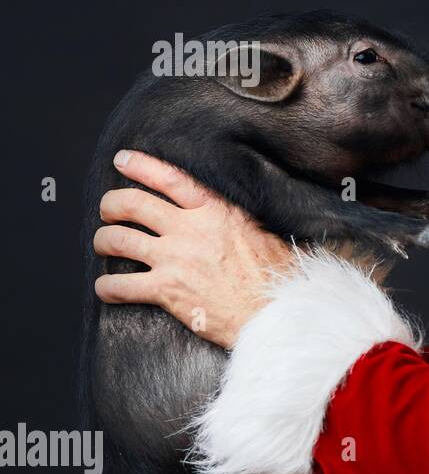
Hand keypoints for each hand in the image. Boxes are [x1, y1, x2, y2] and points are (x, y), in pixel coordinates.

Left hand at [93, 150, 295, 348]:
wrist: (276, 312)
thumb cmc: (280, 275)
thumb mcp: (268, 232)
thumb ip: (248, 218)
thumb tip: (260, 212)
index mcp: (217, 211)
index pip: (169, 178)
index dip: (140, 165)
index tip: (122, 161)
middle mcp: (190, 229)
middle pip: (131, 204)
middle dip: (111, 205)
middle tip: (108, 211)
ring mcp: (174, 259)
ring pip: (117, 240)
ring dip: (104, 241)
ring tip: (104, 245)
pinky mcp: (165, 290)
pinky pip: (119, 285)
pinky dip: (106, 286)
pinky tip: (107, 288)